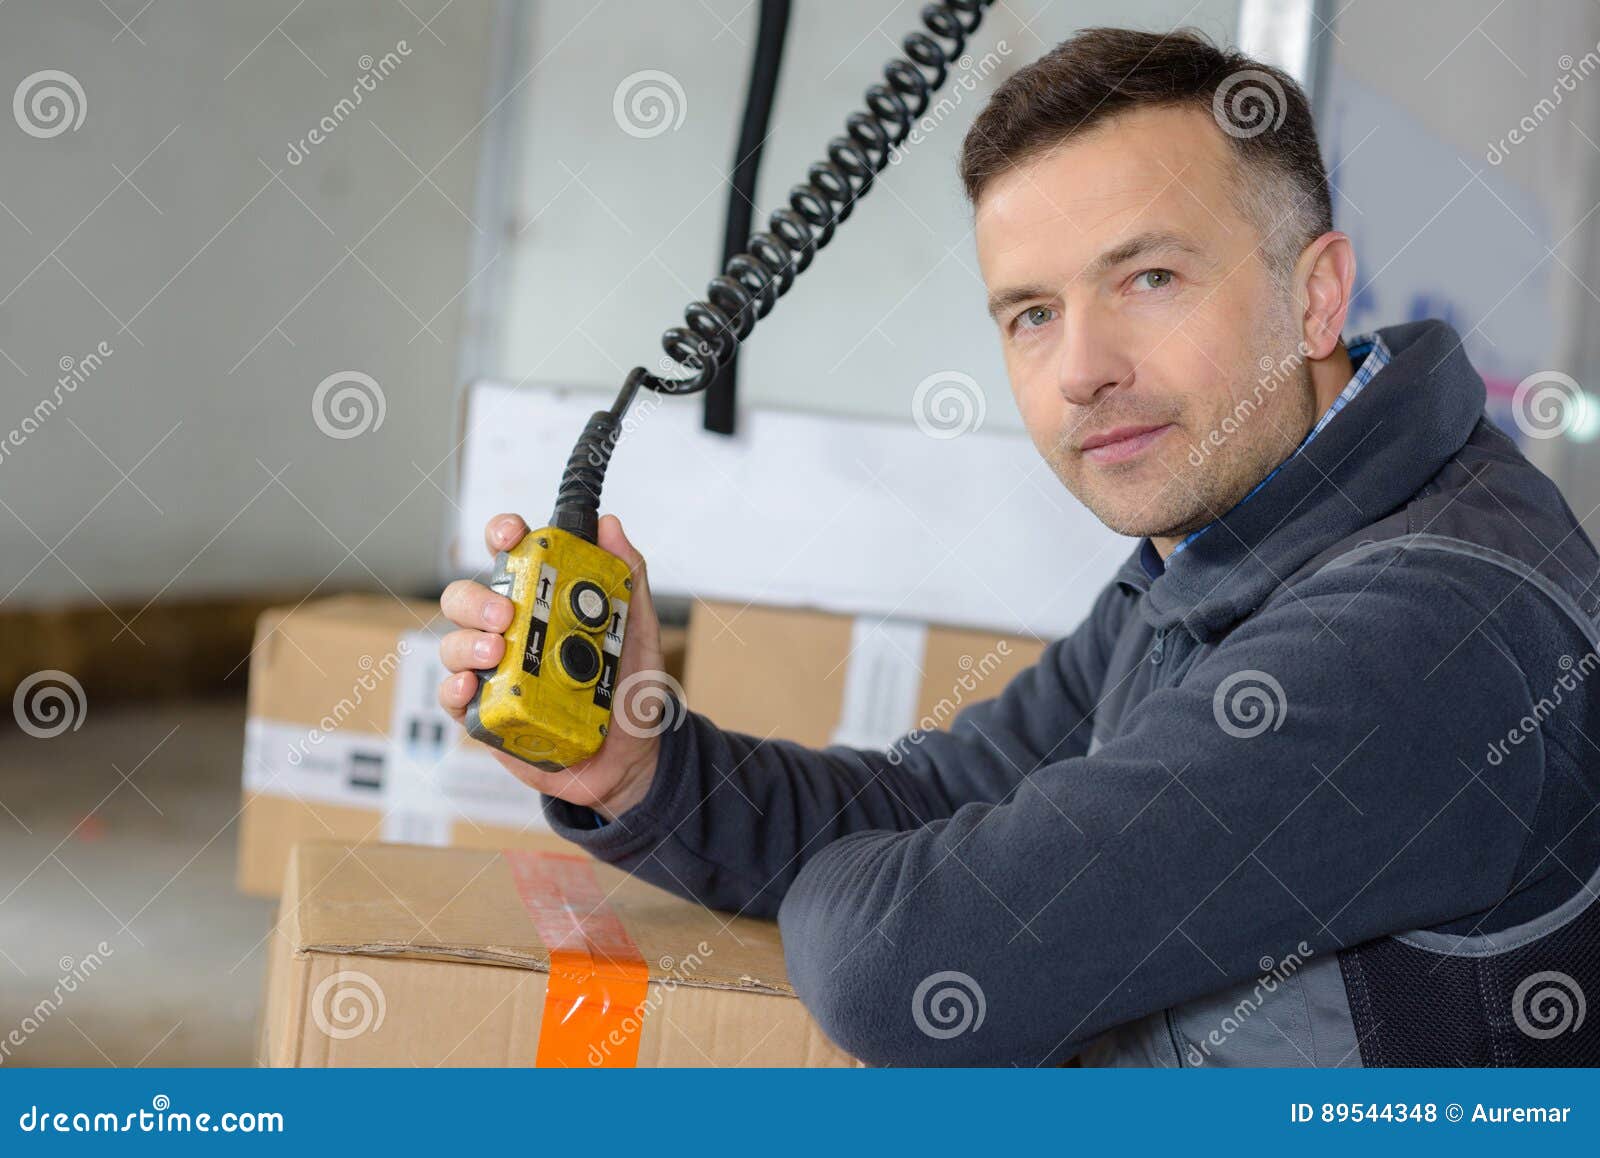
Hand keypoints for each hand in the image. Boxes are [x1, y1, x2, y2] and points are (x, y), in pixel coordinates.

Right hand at [437, 512, 666, 819]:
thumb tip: (611, 526)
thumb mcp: (640, 631)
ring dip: (467, 644)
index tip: (512, 535)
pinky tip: (472, 685)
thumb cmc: (629, 691)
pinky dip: (454, 688)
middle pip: (465, 598)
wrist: (631, 759)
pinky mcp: (486, 714)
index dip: (502, 536)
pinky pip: (453, 698)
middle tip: (505, 614)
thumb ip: (627, 578)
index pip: (510, 556)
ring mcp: (494, 673)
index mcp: (541, 602)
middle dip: (476, 599)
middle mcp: (510, 631)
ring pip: (453, 645)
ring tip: (496, 654)